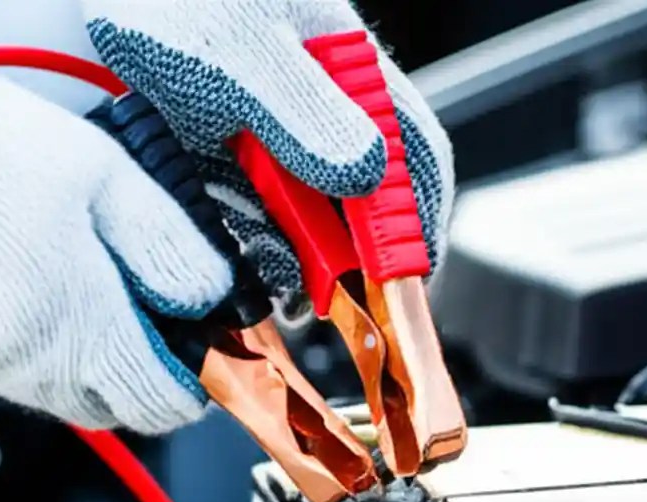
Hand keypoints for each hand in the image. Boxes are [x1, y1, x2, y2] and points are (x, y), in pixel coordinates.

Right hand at [0, 0, 232, 433]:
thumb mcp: (107, 177)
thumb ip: (170, 248)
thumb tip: (212, 303)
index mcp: (75, 321)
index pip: (155, 400)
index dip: (187, 388)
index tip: (192, 365)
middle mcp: (16, 362)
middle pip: (99, 406)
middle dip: (125, 371)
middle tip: (126, 312)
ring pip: (40, 392)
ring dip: (62, 357)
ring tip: (46, 276)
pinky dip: (0, 343)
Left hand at [81, 0, 454, 305]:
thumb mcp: (237, 57)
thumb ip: (302, 114)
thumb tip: (364, 174)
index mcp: (346, 64)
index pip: (413, 154)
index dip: (416, 226)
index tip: (399, 288)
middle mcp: (319, 91)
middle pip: (360, 187)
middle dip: (348, 252)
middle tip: (321, 300)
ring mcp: (274, 111)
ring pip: (307, 197)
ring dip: (297, 246)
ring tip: (275, 285)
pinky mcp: (230, 126)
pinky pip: (257, 189)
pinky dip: (255, 225)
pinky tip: (240, 247)